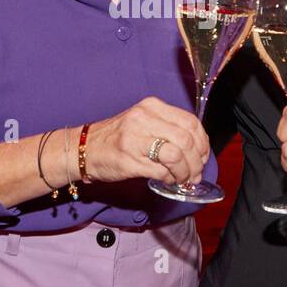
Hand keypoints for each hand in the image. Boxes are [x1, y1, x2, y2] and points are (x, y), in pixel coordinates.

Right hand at [84, 96, 209, 186]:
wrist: (84, 149)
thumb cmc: (117, 138)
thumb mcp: (143, 121)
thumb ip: (168, 128)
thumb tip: (197, 149)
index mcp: (152, 107)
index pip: (190, 122)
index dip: (202, 142)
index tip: (202, 156)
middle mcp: (144, 119)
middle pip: (186, 140)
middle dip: (197, 161)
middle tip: (195, 173)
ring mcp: (135, 139)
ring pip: (176, 155)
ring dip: (185, 172)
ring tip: (183, 179)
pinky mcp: (130, 160)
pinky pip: (161, 171)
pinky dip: (170, 179)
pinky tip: (168, 180)